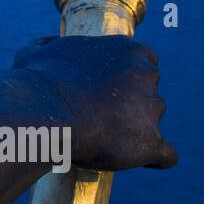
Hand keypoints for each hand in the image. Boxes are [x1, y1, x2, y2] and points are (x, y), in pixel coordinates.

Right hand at [13, 35, 176, 171]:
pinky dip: (153, 158)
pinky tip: (135, 159)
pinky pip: (166, 155)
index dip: (124, 80)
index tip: (104, 93)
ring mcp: (153, 108)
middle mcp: (147, 74)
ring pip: (151, 123)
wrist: (40, 114)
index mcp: (129, 49)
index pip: (143, 63)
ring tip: (101, 140)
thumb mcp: (37, 52)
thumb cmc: (37, 82)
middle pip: (148, 93)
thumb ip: (50, 46)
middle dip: (129, 105)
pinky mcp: (151, 142)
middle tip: (98, 117)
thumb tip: (49, 45)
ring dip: (133, 131)